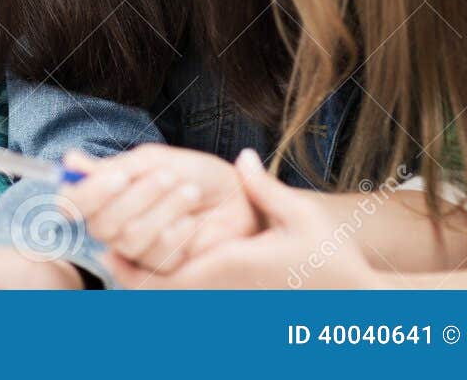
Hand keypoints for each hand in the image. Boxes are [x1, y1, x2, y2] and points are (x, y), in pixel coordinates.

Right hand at [61, 144, 254, 274]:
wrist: (239, 197)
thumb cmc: (197, 175)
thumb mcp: (155, 162)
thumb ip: (115, 167)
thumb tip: (70, 162)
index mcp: (107, 197)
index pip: (73, 204)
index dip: (88, 194)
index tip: (118, 176)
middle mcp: (116, 227)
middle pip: (101, 225)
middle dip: (136, 197)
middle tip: (167, 176)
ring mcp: (139, 252)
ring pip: (129, 239)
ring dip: (162, 210)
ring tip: (190, 192)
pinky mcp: (164, 272)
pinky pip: (157, 258)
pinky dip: (177, 234)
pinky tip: (194, 223)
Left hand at [125, 150, 381, 288]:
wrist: (356, 303)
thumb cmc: (332, 259)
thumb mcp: (301, 216)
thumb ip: (265, 189)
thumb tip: (242, 158)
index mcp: (230, 269)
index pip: (168, 280)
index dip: (133, 269)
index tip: (109, 250)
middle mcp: (224, 293)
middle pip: (163, 299)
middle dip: (133, 279)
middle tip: (110, 254)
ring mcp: (230, 305)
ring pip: (177, 305)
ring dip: (151, 285)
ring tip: (128, 257)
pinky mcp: (237, 308)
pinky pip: (195, 304)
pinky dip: (174, 291)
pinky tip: (167, 268)